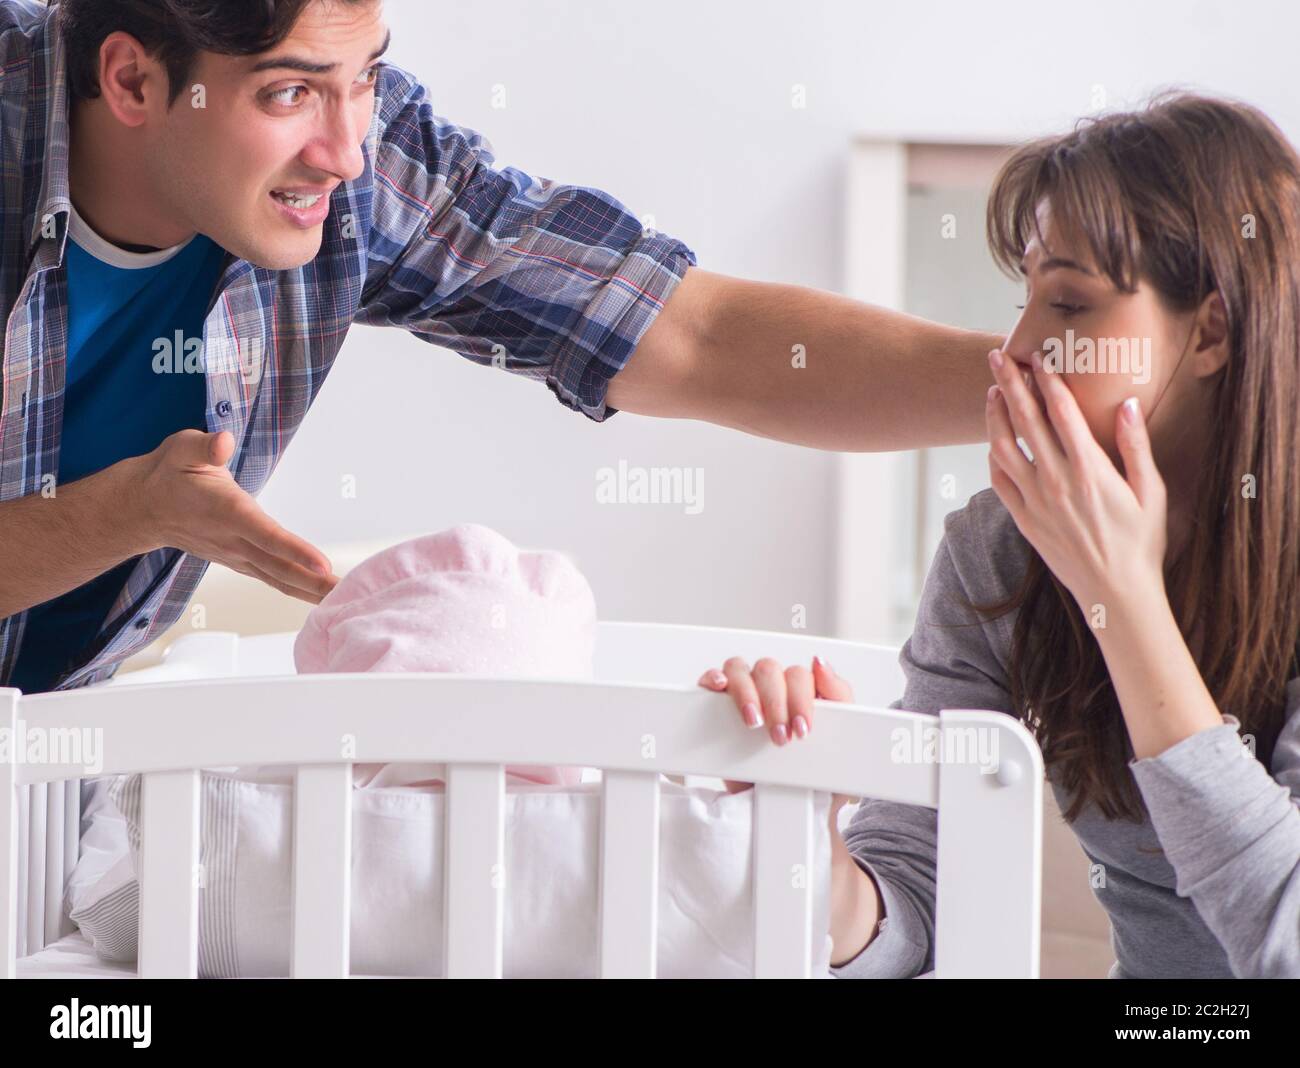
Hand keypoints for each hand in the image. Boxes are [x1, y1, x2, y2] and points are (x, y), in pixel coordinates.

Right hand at [126, 429, 339, 602]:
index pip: (266, 534)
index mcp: (227, 512)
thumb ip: (205, 447)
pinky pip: (274, 579)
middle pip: (281, 567)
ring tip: (345, 601)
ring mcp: (237, 556)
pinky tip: (321, 597)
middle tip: (350, 595)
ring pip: (280, 579)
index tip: (323, 564)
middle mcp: (233, 540)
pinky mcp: (240, 561)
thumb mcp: (182, 448)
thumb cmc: (169, 473)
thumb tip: (223, 442)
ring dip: (312, 592)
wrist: (143, 507)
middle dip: (315, 582)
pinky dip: (298, 590)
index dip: (295, 550)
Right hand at [697, 655, 858, 813]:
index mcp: (798, 688)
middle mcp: (770, 686)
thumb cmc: (816, 769)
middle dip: (775, 704)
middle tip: (779, 737)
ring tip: (753, 723)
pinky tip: (720, 688)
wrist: (789, 805)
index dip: (799, 699)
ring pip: (739, 669)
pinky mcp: (717, 706)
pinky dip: (713, 678)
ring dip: (746, 694)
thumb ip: (837, 692)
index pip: (797, 674)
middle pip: (768, 669)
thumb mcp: (837, 733)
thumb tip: (820, 662)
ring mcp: (743, 694)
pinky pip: (711, 679)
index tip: (801, 729)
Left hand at [985, 348, 1167, 613]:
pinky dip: (994, 457)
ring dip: (995, 417)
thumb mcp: (1150, 491)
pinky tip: (995, 441)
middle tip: (997, 357)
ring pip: (1003, 448)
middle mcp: (1056, 480)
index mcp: (1089, 469)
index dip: (1047, 381)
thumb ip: (1136, 446)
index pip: (1061, 413)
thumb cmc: (1141, 543)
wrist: (1115, 594)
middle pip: (1025, 421)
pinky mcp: (1023, 519)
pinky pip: (999, 481)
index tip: (1037, 357)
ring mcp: (1035, 501)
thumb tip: (1127, 404)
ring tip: (991, 392)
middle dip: (1010, 384)